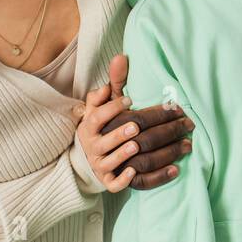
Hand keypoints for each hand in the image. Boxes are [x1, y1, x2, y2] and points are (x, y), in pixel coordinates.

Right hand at [71, 53, 194, 190]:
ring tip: (155, 146)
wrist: (87, 160)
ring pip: (118, 161)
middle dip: (134, 132)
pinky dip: (129, 179)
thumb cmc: (101, 127)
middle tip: (154, 124)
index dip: (113, 109)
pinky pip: (118, 183)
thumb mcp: (103, 105)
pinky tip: (152, 171)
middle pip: (113, 139)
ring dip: (138, 154)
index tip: (131, 102)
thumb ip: (113, 82)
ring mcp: (101, 165)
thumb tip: (121, 58)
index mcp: (91, 126)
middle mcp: (94, 146)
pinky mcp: (109, 181)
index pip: (100, 116)